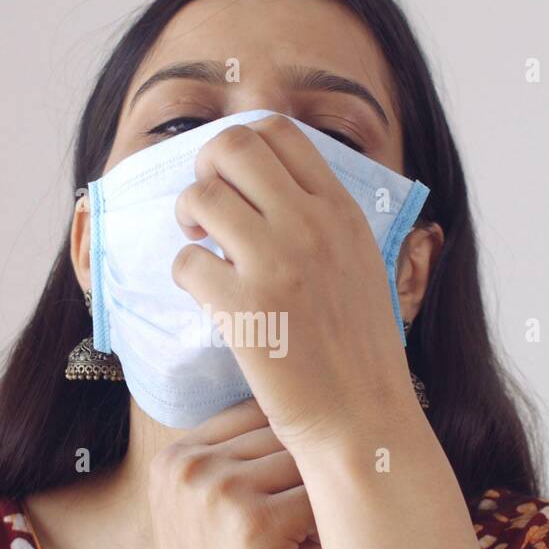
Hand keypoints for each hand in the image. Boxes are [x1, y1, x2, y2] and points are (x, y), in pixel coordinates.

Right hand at [142, 399, 322, 548]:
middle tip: (291, 525)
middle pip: (287, 433)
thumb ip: (236, 461)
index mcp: (173, 456)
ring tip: (294, 544)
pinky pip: (322, 499)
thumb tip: (317, 406)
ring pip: (309, 463)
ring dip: (318, 501)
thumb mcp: (205, 513)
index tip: (282, 489)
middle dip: (304, 475)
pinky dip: (324, 530)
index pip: (256, 411)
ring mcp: (219, 490)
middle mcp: (189, 465)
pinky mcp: (255, 522)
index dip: (287, 446)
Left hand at [171, 115, 420, 453]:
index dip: (243, 146)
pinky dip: (186, 273)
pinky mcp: (243, 307)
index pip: (279, 131)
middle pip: (233, 146)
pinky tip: (205, 294)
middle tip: (208, 210)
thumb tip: (275, 188)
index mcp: (341, 211)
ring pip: (201, 196)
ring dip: (188, 217)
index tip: (236, 183)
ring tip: (202, 247)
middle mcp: (309, 225)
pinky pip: (187, 261)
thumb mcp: (362, 264)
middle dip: (206, 169)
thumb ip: (324, 221)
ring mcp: (275, 263)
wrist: (362, 418)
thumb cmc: (360, 350)